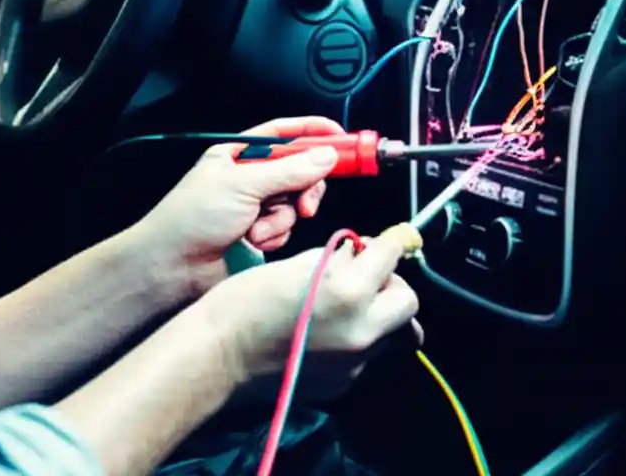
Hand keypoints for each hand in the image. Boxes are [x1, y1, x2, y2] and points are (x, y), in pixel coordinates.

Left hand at [133, 117, 344, 294]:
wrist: (172, 265)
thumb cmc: (192, 217)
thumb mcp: (243, 185)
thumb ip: (289, 171)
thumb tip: (326, 156)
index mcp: (239, 154)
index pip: (284, 133)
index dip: (313, 132)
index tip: (342, 137)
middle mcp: (249, 177)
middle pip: (298, 171)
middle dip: (304, 190)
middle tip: (305, 204)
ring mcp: (254, 206)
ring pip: (294, 204)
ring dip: (280, 220)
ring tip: (256, 229)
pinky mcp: (258, 233)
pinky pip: (285, 229)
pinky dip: (273, 236)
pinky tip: (251, 241)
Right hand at [202, 226, 421, 403]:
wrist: (218, 355)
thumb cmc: (246, 301)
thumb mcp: (296, 264)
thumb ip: (337, 258)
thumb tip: (362, 254)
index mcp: (349, 291)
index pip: (392, 255)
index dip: (389, 243)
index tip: (387, 241)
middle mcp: (362, 330)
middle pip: (407, 301)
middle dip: (390, 285)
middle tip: (365, 277)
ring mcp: (355, 362)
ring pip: (389, 331)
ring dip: (374, 313)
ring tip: (340, 307)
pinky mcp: (343, 383)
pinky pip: (364, 354)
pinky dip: (353, 339)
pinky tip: (323, 334)